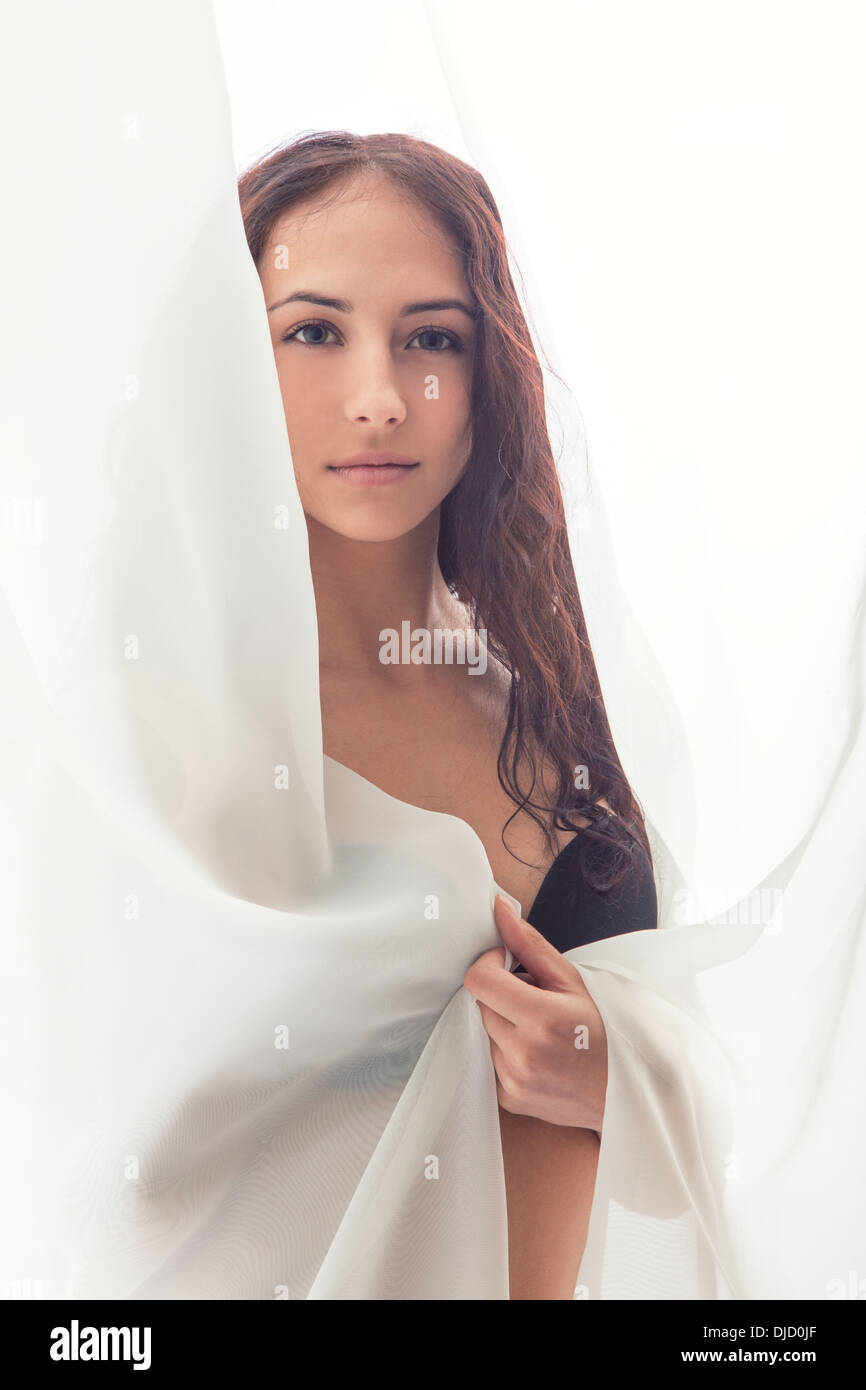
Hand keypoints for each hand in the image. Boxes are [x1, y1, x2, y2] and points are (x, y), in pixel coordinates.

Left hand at [463, 893, 607, 1132]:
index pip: (478, 980)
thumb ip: (530, 945)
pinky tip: (534, 1053)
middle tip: (534, 999)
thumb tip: (498, 908)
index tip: (509, 964)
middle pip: (481, 1003)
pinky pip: (488, 1059)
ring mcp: (513, 1080)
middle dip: (501, 994)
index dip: (490, 964)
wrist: (621, 1093)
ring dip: (502, 1022)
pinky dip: (504, 1050)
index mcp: (540, 1018)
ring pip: (483, 1031)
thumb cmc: (603, 1032)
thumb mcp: (573, 981)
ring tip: (538, 1029)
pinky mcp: (508, 1098)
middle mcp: (521, 1053)